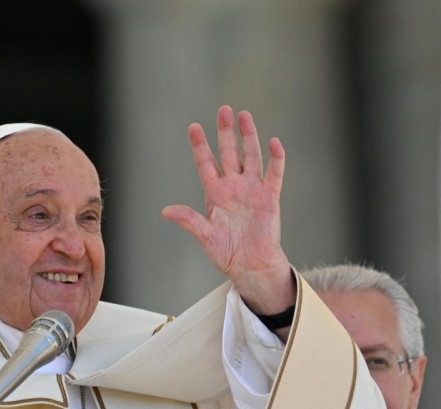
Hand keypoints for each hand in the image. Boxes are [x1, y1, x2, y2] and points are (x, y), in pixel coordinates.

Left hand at [162, 105, 294, 315]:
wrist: (250, 266)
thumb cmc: (226, 252)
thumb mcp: (204, 235)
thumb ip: (188, 220)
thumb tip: (165, 211)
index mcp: (215, 193)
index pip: (206, 164)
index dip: (200, 146)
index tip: (194, 127)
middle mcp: (233, 187)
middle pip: (229, 153)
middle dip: (226, 132)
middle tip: (223, 110)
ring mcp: (252, 190)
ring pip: (251, 157)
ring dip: (249, 137)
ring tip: (245, 116)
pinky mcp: (269, 198)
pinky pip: (274, 175)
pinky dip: (275, 159)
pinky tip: (274, 143)